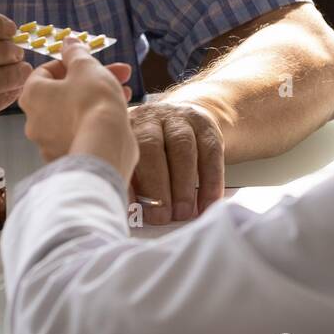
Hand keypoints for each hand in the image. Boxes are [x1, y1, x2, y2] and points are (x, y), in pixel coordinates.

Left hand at [19, 38, 137, 178]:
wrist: (105, 146)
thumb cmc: (93, 101)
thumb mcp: (86, 67)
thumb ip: (75, 52)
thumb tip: (68, 42)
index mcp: (32, 95)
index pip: (45, 71)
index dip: (70, 63)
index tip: (90, 61)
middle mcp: (33, 121)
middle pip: (62, 92)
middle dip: (92, 80)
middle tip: (118, 73)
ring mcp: (48, 143)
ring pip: (73, 113)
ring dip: (97, 99)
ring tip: (125, 93)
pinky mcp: (66, 157)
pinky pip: (79, 132)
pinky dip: (94, 122)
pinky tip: (118, 115)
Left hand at [127, 100, 224, 223]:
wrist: (183, 119)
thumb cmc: (151, 153)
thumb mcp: (133, 159)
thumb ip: (129, 181)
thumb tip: (128, 212)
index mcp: (126, 126)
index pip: (122, 152)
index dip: (127, 180)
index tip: (132, 212)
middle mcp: (151, 117)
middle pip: (151, 146)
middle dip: (156, 186)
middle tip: (160, 217)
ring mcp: (180, 118)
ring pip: (182, 148)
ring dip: (183, 185)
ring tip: (182, 214)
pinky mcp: (206, 126)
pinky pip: (211, 153)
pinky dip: (210, 182)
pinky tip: (207, 204)